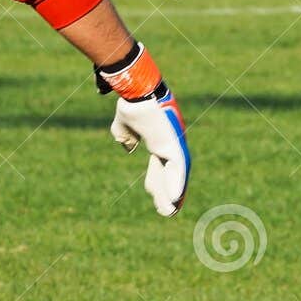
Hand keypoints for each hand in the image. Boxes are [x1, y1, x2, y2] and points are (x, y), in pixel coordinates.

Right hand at [95, 43, 189, 216]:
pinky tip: (174, 199)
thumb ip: (124, 135)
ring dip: (173, 194)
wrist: (136, 89)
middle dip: (168, 193)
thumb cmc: (132, 101)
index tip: (160, 199)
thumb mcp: (124, 123)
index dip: (160, 183)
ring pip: (175, 174)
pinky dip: (176, 184)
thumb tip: (128, 148)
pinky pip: (176, 168)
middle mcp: (169, 142)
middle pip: (170, 174)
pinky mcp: (173, 142)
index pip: (162, 166)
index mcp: (160, 139)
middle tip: (168, 212)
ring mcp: (173, 143)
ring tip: (170, 212)